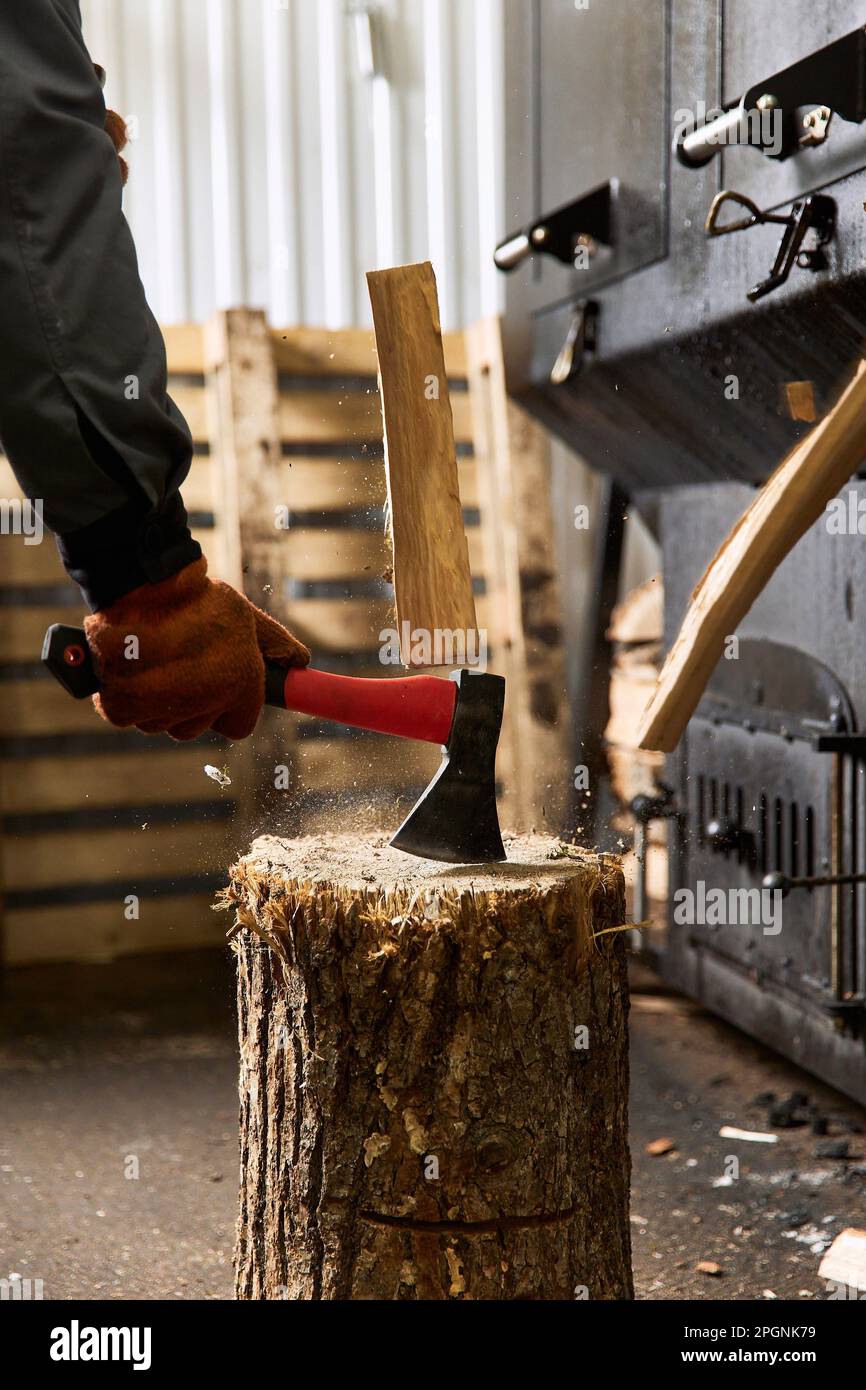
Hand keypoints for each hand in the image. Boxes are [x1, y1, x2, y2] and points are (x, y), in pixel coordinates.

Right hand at [84, 557, 309, 740]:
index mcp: (241, 685)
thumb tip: (301, 661)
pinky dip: (122, 697)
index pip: (238, 726)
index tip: (213, 686)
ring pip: (158, 723)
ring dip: (153, 700)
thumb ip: (274, 643)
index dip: (226, 709)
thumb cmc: (195, 598)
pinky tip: (128, 665)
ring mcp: (163, 707)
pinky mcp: (123, 707)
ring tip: (151, 657)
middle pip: (193, 727)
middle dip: (185, 705)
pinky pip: (125, 715)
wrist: (141, 582)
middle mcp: (206, 702)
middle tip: (176, 666)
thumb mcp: (244, 615)